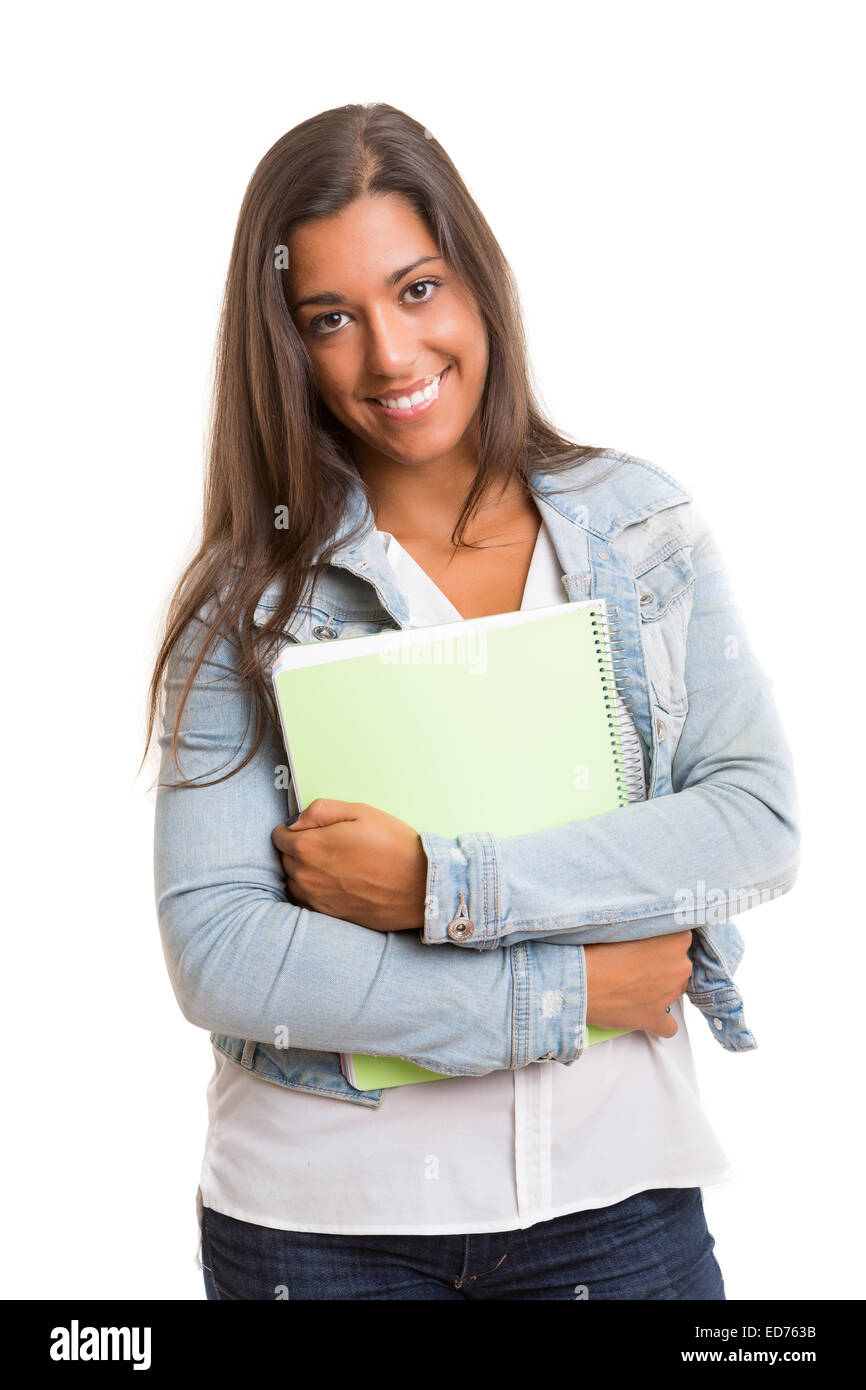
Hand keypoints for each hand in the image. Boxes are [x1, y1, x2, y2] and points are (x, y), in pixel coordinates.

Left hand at [271, 799, 427, 931]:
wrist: (420, 886)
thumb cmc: (394, 845)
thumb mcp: (361, 811)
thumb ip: (320, 810)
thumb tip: (294, 821)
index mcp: (308, 847)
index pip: (278, 836)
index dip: (293, 828)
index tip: (312, 828)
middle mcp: (305, 876)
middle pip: (285, 858)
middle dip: (299, 848)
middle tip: (328, 843)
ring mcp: (315, 899)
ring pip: (294, 880)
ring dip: (305, 871)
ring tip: (334, 864)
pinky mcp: (328, 915)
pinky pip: (306, 900)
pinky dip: (313, 890)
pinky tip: (336, 883)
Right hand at [584, 930, 693, 1037]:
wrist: (578, 981)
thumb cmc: (596, 950)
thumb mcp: (625, 928)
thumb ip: (646, 930)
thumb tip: (645, 935)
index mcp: (676, 940)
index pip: (683, 938)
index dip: (664, 942)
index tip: (648, 944)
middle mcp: (679, 968)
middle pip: (680, 965)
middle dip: (663, 966)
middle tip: (635, 964)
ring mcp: (669, 995)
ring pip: (673, 992)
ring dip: (658, 990)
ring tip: (630, 987)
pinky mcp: (655, 1019)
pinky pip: (668, 1026)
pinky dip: (658, 1021)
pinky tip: (642, 1013)